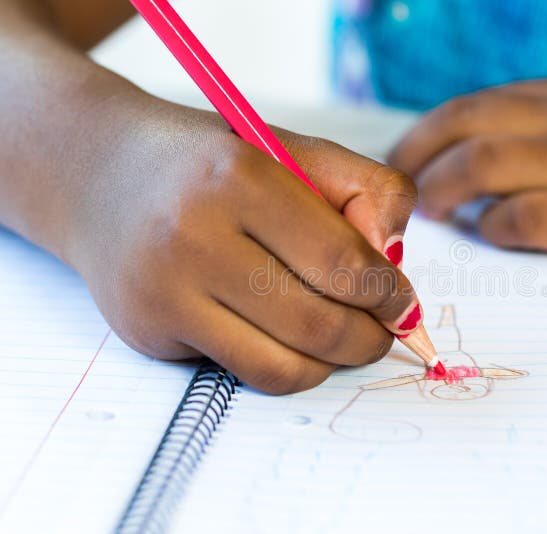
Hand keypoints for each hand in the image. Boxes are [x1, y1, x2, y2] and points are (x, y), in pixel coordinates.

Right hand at [65, 98, 417, 393]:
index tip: (403, 303)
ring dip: (334, 363)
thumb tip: (394, 259)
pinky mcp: (147, 332)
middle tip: (385, 331)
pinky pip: (244, 373)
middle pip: (318, 324)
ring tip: (347, 339)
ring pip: (284, 366)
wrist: (100, 175)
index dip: (389, 295)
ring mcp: (164, 293)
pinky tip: (294, 339)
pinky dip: (287, 366)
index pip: (341, 263)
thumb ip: (365, 188)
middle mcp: (193, 237)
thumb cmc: (213, 165)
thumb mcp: (293, 150)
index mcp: (239, 178)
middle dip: (370, 339)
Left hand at [389, 79, 546, 264]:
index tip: (406, 156)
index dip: (432, 129)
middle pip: (471, 127)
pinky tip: (492, 236)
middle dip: (419, 158)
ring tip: (430, 217)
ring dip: (446, 193)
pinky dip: (498, 227)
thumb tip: (510, 162)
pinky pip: (533, 218)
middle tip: (398, 191)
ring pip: (489, 166)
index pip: (485, 101)